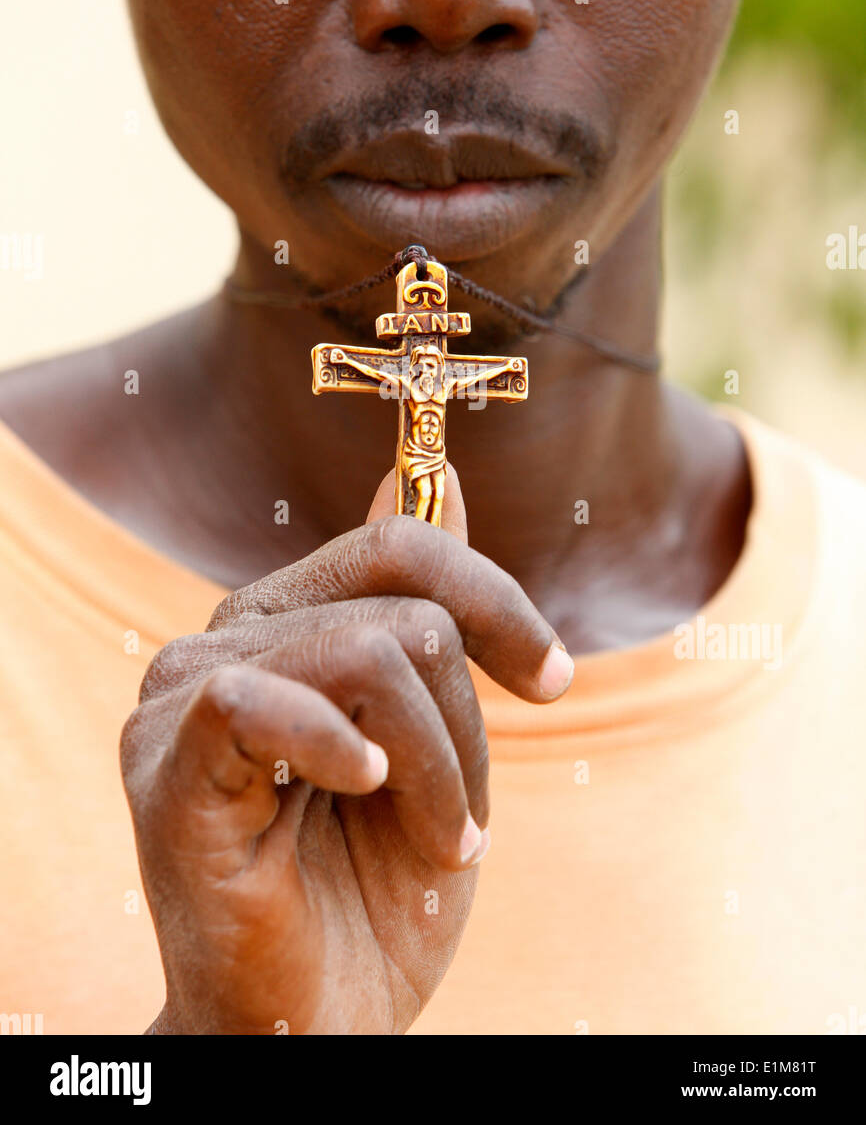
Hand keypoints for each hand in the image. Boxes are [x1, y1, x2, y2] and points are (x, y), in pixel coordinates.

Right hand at [121, 467, 572, 1034]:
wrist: (322, 1023)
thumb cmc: (373, 888)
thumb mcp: (435, 738)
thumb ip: (425, 608)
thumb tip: (434, 473)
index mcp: (288, 622)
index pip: (397, 543)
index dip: (494, 599)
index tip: (552, 683)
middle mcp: (228, 637)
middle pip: (399, 602)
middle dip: (467, 722)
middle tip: (466, 825)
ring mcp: (183, 695)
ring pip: (368, 651)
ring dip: (436, 768)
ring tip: (438, 847)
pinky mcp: (165, 763)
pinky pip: (259, 700)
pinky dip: (339, 747)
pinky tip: (363, 791)